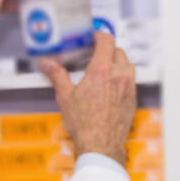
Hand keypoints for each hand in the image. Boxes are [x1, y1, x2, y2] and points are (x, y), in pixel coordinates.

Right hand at [38, 30, 136, 167]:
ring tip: (105, 69)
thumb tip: (46, 64)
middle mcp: (119, 76)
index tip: (92, 38)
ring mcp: (129, 88)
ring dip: (118, 62)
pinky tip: (112, 86)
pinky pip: (132, 81)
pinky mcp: (133, 100)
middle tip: (95, 54)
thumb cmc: (84, 123)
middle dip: (107, 49)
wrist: (101, 145)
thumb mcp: (66, 96)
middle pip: (118, 51)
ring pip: (128, 65)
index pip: (106, 40)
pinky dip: (123, 77)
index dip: (99, 35)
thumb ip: (57, 75)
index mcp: (102, 70)